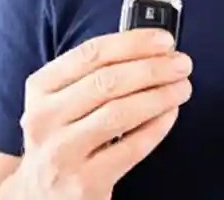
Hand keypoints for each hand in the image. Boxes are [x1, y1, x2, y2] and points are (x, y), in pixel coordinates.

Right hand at [7, 28, 192, 198]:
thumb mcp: (61, 102)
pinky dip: (158, 126)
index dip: (133, 42)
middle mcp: (44, 119)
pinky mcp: (86, 181)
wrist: (40, 195)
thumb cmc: (62, 138)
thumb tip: (152, 50)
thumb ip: (95, 74)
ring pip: (120, 113)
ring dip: (160, 95)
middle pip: (107, 81)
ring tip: (182, 87)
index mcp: (40, 89)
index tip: (164, 40)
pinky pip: (132, 147)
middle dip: (153, 68)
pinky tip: (170, 114)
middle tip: (182, 64)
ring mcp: (63, 152)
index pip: (90, 54)